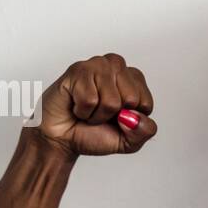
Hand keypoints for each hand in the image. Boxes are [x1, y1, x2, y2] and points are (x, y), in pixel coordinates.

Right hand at [38, 53, 156, 155]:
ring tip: (88, 109)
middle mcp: (118, 67)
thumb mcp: (129, 142)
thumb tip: (136, 116)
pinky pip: (90, 100)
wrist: (61, 139)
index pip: (146, 103)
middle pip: (131, 99)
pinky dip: (83, 111)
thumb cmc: (93, 133)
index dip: (130, 120)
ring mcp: (98, 65)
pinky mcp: (79, 70)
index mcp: (134, 81)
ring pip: (112, 101)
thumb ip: (145, 131)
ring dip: (97, 115)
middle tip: (99, 113)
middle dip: (113, 116)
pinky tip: (76, 105)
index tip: (116, 118)